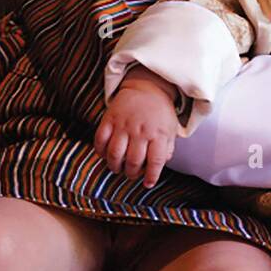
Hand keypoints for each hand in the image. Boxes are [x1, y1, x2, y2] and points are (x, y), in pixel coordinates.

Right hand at [93, 65, 178, 187]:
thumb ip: (167, 149)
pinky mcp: (109, 119)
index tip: (148, 184)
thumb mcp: (170, 129)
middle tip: (131, 174)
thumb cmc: (160, 112)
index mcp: (158, 134)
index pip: (156, 161)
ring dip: (115, 167)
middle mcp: (141, 130)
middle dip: (131, 174)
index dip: (151, 176)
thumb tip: (158, 167)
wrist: (147, 86)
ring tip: (118, 168)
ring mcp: (123, 124)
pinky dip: (100, 152)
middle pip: (133, 161)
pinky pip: (100, 140)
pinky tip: (105, 155)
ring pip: (114, 154)